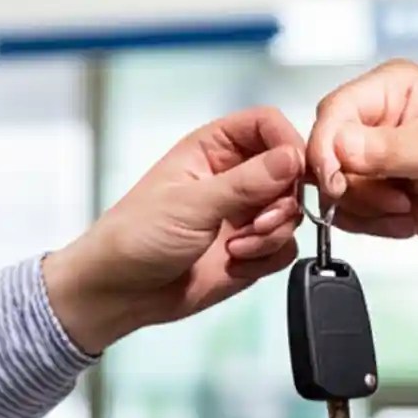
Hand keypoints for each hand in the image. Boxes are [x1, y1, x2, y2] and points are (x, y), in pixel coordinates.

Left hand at [43, 106, 304, 353]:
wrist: (122, 293)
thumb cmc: (136, 236)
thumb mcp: (191, 204)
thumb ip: (246, 182)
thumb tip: (291, 158)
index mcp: (213, 148)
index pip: (268, 125)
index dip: (288, 143)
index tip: (295, 170)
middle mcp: (235, 177)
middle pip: (290, 171)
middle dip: (282, 201)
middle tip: (258, 222)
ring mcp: (245, 213)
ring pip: (292, 212)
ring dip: (272, 234)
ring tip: (237, 247)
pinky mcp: (251, 248)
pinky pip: (285, 247)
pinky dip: (267, 258)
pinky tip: (235, 263)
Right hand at [305, 59, 417, 272]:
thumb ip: (385, 149)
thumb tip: (337, 145)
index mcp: (392, 88)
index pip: (333, 112)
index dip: (326, 149)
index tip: (336, 180)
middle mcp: (378, 119)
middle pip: (327, 154)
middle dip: (356, 186)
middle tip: (397, 197)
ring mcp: (376, 158)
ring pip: (335, 189)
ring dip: (369, 209)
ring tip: (408, 207)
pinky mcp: (378, 191)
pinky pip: (350, 213)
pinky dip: (375, 224)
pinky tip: (407, 218)